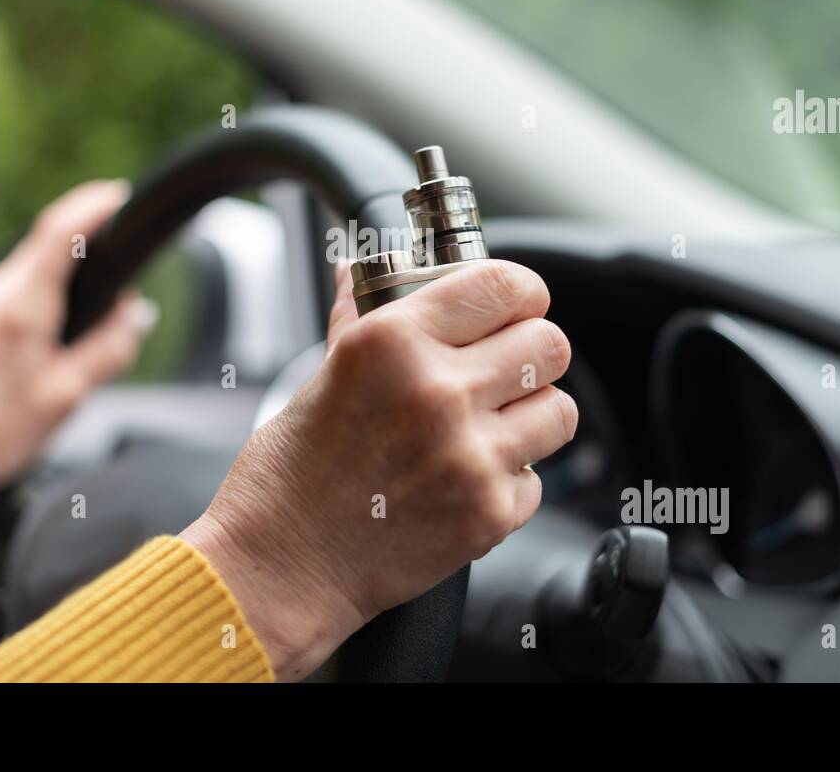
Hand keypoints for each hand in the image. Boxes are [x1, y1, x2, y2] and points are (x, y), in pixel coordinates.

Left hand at [0, 180, 156, 508]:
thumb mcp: (69, 394)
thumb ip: (109, 347)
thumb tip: (136, 314)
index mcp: (22, 306)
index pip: (59, 232)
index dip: (92, 207)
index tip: (119, 196)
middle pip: (46, 244)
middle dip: (86, 239)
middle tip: (124, 254)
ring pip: (31, 267)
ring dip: (66, 269)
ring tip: (99, 299)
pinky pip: (18, 288)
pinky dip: (47, 289)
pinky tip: (63, 322)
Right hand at [182, 259, 575, 679]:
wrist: (280, 566)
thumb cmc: (289, 472)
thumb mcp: (321, 374)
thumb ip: (359, 317)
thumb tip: (362, 272)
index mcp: (394, 342)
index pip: (506, 285)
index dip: (521, 292)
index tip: (516, 305)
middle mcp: (439, 392)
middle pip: (550, 344)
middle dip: (532, 353)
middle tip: (505, 368)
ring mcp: (470, 456)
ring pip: (559, 410)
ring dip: (531, 415)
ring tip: (491, 426)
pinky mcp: (489, 514)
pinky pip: (538, 479)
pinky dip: (510, 479)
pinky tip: (465, 480)